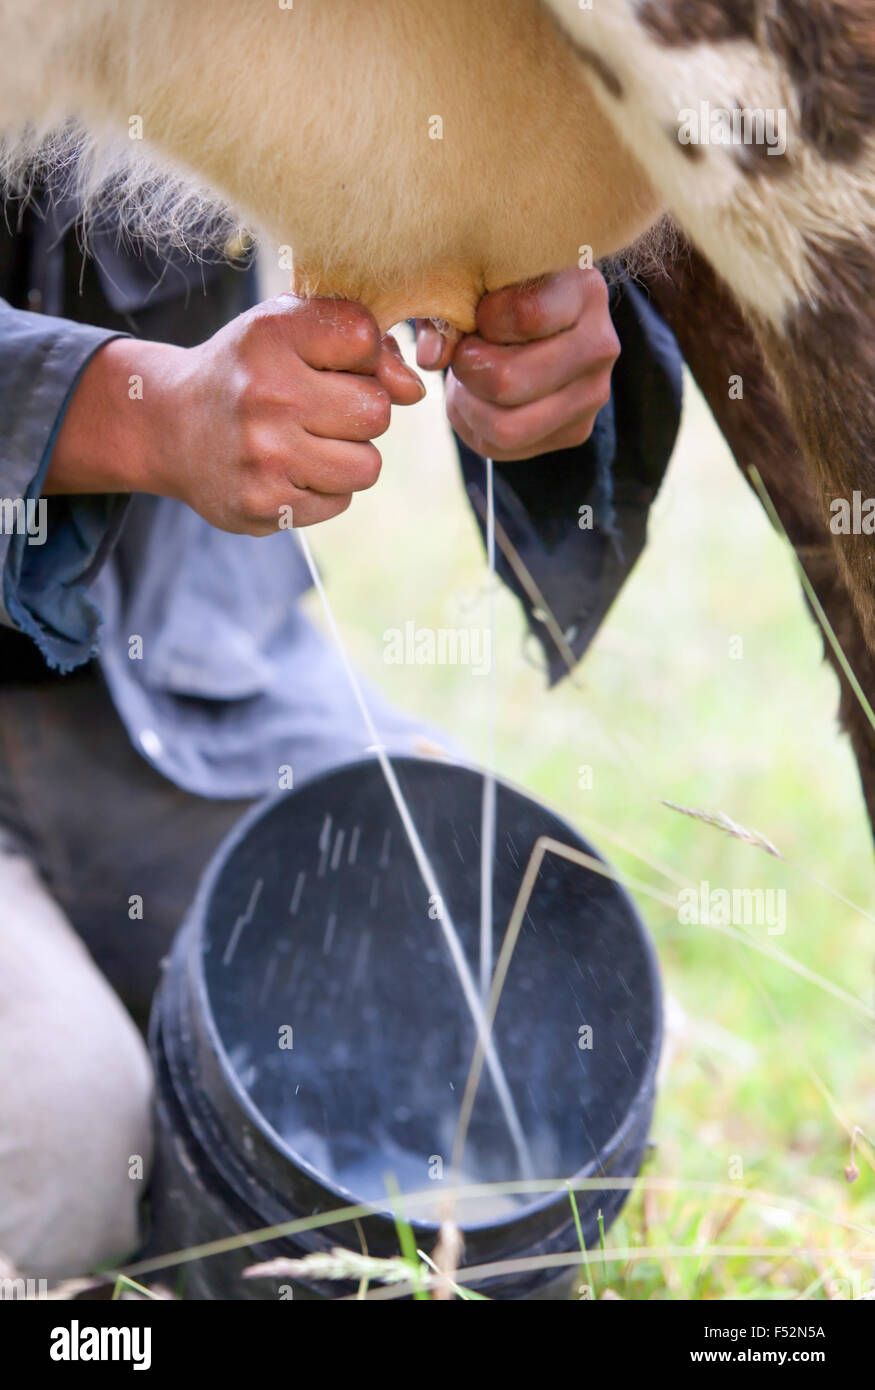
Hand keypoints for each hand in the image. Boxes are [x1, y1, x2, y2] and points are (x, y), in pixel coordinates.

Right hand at [48, 296, 424, 532]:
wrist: (169, 427)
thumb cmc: (247, 372)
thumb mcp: (289, 332)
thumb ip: (362, 345)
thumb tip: (415, 391)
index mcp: (270, 336)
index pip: (365, 337)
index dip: (363, 354)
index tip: (331, 362)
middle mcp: (266, 394)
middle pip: (376, 410)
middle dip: (358, 412)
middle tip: (316, 409)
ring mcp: (265, 455)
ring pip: (367, 464)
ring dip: (348, 457)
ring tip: (306, 442)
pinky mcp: (267, 505)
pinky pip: (341, 500)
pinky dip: (324, 488)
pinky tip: (288, 470)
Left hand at [416, 268, 618, 461]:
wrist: (541, 321)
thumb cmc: (501, 291)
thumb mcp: (471, 282)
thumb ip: (446, 307)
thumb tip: (432, 356)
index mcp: (582, 288)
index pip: (525, 316)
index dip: (483, 320)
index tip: (480, 312)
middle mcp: (600, 344)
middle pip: (508, 382)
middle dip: (467, 370)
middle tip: (463, 353)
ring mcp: (593, 393)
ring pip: (506, 427)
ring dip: (469, 406)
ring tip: (469, 379)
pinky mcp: (576, 431)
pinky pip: (504, 448)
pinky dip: (475, 427)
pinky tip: (481, 399)